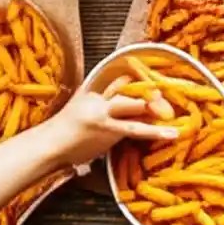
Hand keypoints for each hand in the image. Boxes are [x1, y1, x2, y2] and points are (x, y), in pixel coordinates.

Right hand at [34, 91, 180, 168]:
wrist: (50, 145)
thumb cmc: (67, 130)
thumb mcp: (82, 106)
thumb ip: (102, 99)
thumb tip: (126, 93)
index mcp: (92, 91)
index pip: (120, 79)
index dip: (140, 80)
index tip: (158, 83)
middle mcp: (98, 98)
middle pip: (127, 89)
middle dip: (148, 92)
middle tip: (168, 96)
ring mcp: (102, 114)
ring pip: (132, 106)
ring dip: (154, 110)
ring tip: (173, 116)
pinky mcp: (105, 131)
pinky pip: (133, 129)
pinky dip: (154, 131)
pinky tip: (170, 133)